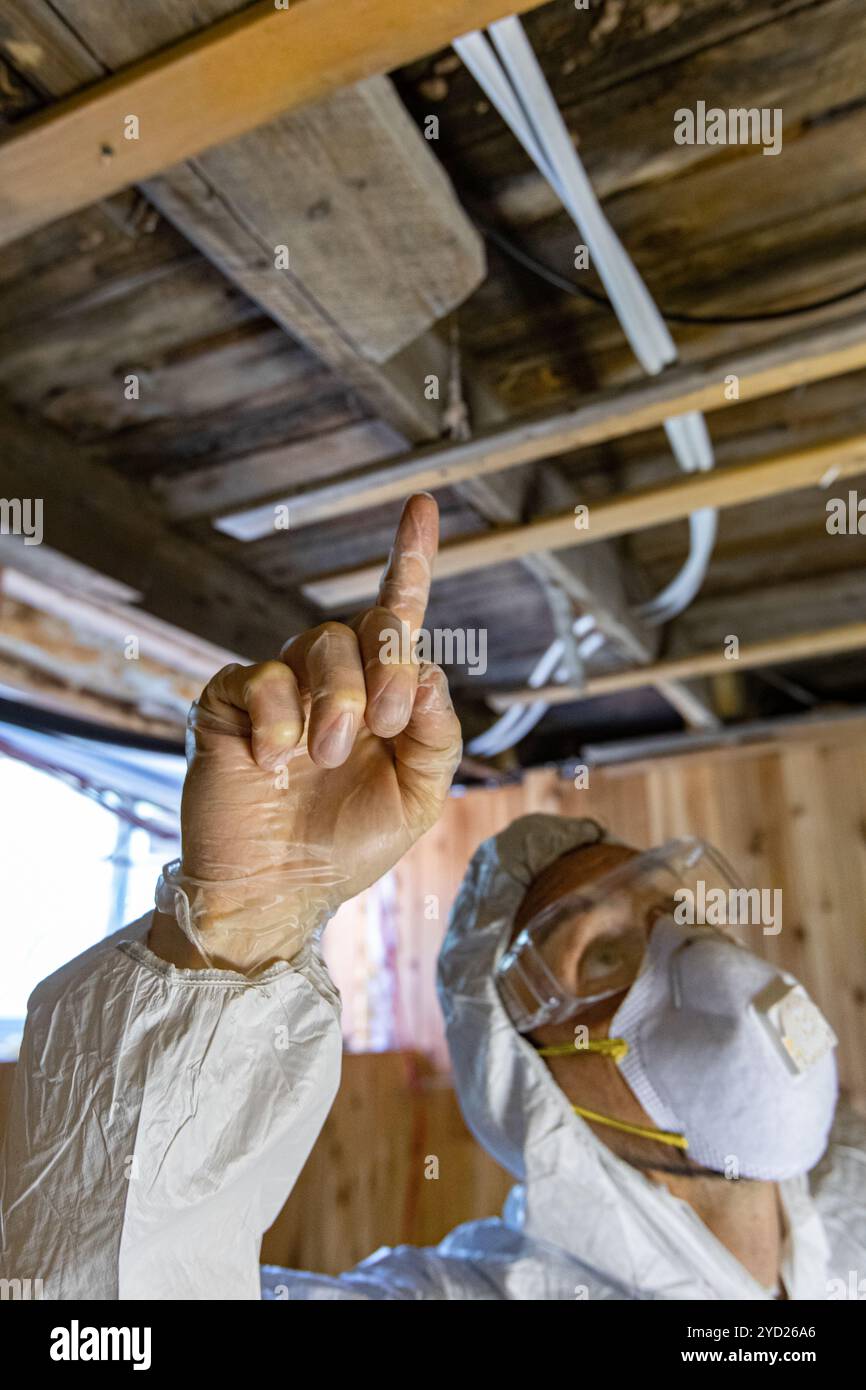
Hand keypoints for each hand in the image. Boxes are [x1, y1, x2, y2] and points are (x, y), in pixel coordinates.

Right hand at [150, 494, 461, 971]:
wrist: (277, 893)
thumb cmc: (348, 846)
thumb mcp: (418, 795)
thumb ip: (437, 732)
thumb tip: (427, 671)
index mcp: (380, 695)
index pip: (397, 615)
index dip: (409, 559)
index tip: (423, 504)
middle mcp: (331, 679)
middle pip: (367, 623)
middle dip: (387, 665)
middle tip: (381, 725)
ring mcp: (279, 687)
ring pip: (317, 643)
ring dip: (335, 702)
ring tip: (323, 759)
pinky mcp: (229, 702)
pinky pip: (261, 677)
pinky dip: (279, 721)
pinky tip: (274, 762)